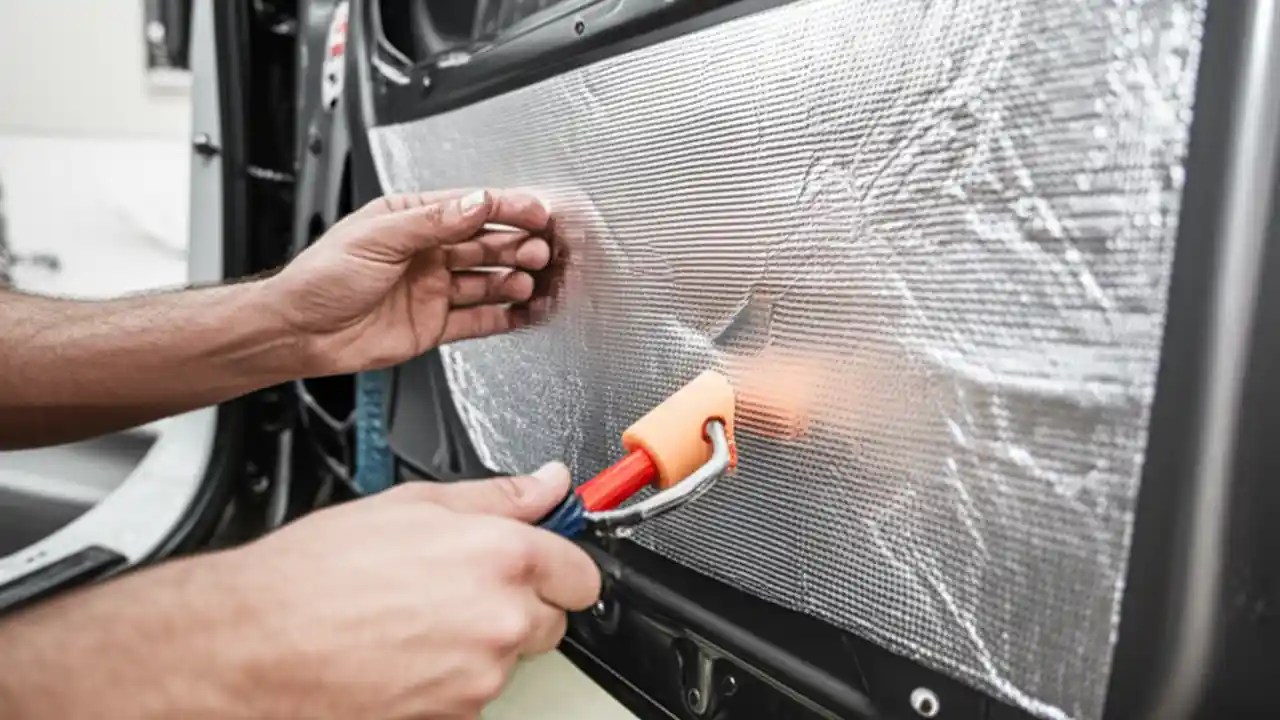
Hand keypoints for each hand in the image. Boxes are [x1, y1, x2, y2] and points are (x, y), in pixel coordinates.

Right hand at [0, 466, 598, 719]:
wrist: (251, 647)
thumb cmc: (314, 574)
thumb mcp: (410, 504)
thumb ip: (497, 496)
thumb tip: (548, 484)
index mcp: (501, 558)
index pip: (582, 573)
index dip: (557, 565)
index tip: (540, 563)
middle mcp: (501, 622)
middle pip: (550, 621)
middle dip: (516, 606)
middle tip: (454, 589)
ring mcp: (479, 679)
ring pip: (507, 659)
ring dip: (477, 644)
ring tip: (411, 621)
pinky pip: (472, 696)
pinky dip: (447, 682)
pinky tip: (401, 656)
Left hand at [266, 189, 557, 375]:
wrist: (299, 332)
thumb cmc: (320, 278)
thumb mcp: (378, 238)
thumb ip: (432, 222)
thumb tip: (476, 202)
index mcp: (411, 221)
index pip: (469, 208)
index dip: (506, 208)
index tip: (535, 211)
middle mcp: (426, 253)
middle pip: (486, 244)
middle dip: (517, 244)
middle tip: (541, 249)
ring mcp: (432, 290)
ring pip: (487, 281)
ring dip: (513, 279)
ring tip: (532, 279)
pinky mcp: (433, 324)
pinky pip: (479, 320)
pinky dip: (504, 317)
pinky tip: (523, 311)